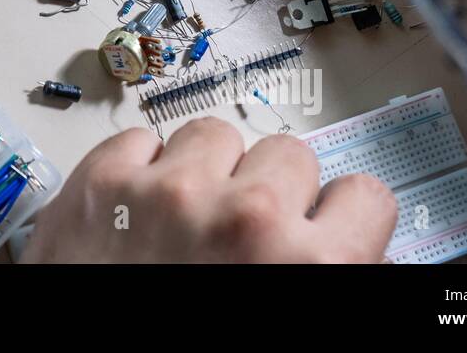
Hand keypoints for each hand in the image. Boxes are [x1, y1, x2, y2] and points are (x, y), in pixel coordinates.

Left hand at [20, 119, 395, 262]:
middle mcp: (242, 218)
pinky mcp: (103, 183)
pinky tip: (137, 214)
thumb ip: (335, 279)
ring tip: (185, 221)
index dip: (336, 217)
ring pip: (214, 134)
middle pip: (288, 155)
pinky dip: (139, 170)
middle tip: (239, 234)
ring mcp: (167, 193)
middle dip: (266, 190)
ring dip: (204, 171)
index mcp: (307, 266)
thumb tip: (363, 257)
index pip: (364, 194)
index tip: (317, 227)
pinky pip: (140, 140)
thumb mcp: (299, 339)